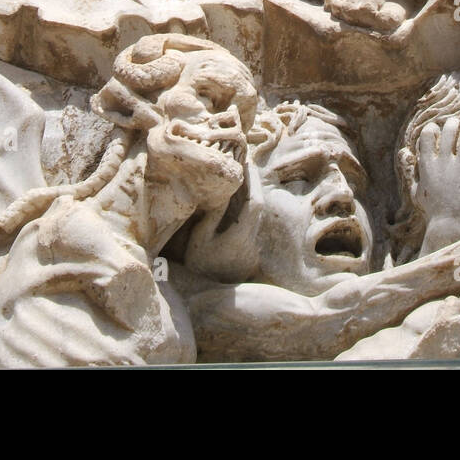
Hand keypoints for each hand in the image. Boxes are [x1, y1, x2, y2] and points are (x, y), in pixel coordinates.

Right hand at [183, 163, 262, 282]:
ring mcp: (252, 244)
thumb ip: (213, 216)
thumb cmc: (199, 266)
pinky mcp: (249, 247)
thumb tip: (223, 192)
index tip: (248, 163)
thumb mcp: (200, 240)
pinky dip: (247, 204)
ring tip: (242, 175)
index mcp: (240, 235)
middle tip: (247, 162)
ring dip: (251, 193)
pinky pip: (252, 220)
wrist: (209, 298)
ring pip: (257, 213)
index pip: (254, 202)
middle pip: (259, 204)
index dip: (253, 181)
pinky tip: (238, 196)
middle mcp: (251, 239)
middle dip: (254, 182)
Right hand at [415, 117, 459, 237]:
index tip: (438, 129)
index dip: (433, 128)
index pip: (428, 134)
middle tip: (458, 124)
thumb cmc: (432, 211)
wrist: (450, 226)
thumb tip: (404, 151)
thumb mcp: (416, 190)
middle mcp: (444, 162)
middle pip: (450, 130)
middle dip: (454, 123)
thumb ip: (410, 170)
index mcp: (428, 164)